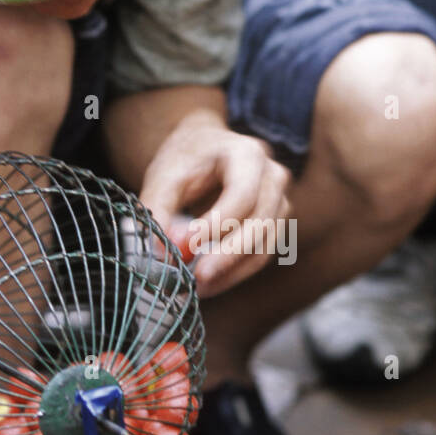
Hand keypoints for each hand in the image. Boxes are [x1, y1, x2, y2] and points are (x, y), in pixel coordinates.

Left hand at [139, 116, 290, 298]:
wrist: (206, 146)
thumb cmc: (186, 159)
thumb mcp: (164, 176)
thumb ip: (156, 211)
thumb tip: (158, 254)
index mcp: (246, 153)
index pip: (242, 193)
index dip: (218, 223)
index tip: (187, 245)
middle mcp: (272, 175)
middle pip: (260, 222)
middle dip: (228, 255)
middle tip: (197, 278)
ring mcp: (279, 199)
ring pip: (265, 245)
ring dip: (232, 272)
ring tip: (198, 287)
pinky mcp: (275, 222)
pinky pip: (262, 254)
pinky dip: (236, 273)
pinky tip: (210, 284)